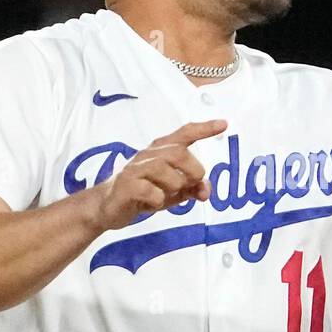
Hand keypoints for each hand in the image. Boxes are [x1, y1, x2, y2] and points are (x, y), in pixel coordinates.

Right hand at [89, 120, 225, 230]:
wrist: (107, 208)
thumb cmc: (143, 193)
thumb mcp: (172, 191)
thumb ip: (191, 188)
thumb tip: (206, 190)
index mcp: (161, 151)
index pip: (184, 133)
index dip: (204, 129)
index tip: (224, 124)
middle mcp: (148, 155)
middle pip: (179, 153)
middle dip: (192, 171)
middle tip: (190, 185)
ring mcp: (135, 169)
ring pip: (165, 170)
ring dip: (174, 186)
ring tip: (168, 195)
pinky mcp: (126, 185)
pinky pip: (151, 191)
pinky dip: (159, 200)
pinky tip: (153, 203)